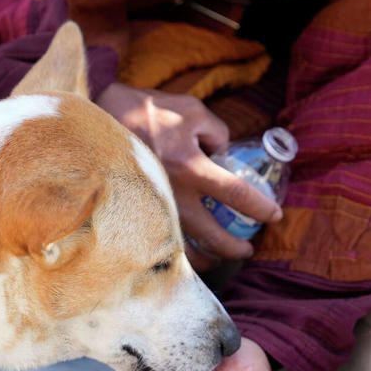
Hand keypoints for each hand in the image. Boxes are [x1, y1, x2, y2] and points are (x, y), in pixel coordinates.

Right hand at [96, 82, 281, 270]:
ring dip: (206, 260)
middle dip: (235, 248)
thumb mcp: (191, 110)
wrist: (97, 120)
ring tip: (216, 258)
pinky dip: (174, 255)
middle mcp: (172, 194)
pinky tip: (183, 256)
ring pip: (184, 251)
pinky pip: (157, 245)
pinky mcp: (133, 214)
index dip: (260, 208)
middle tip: (245, 249)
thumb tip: (223, 156)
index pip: (236, 195)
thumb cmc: (146, 110)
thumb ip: (217, 133)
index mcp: (189, 166)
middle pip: (213, 236)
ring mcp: (150, 209)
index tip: (273, 216)